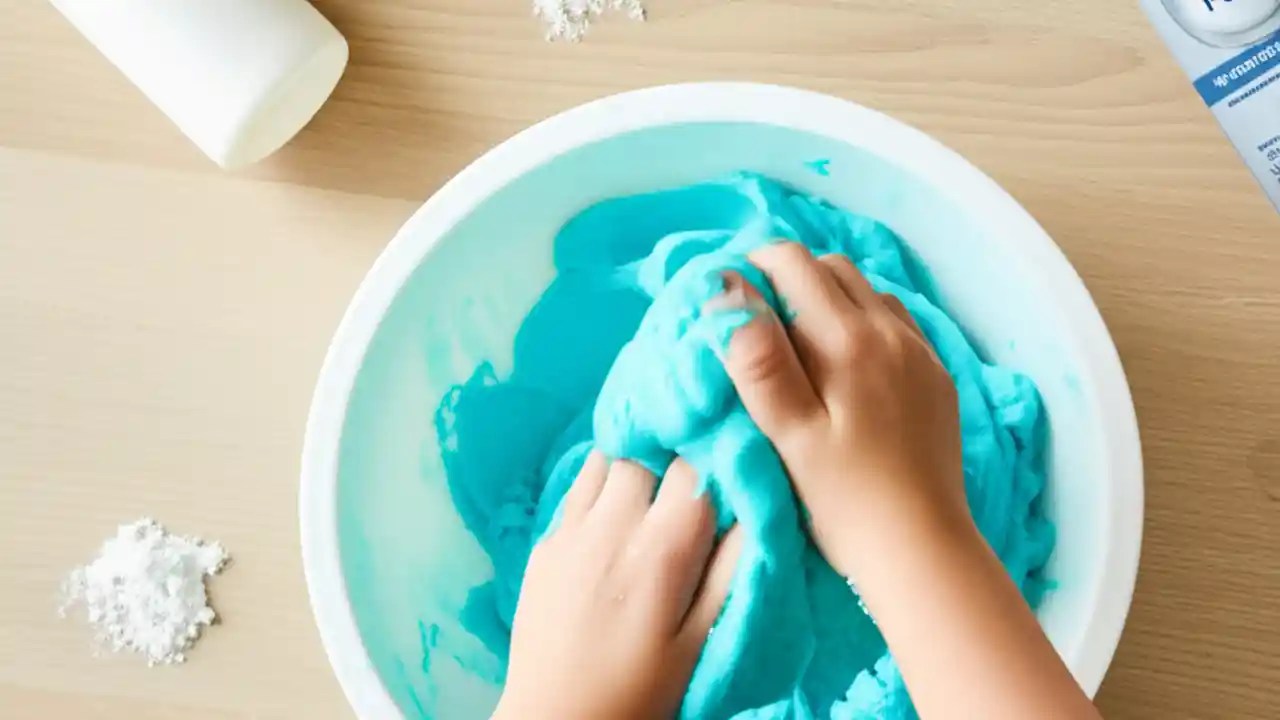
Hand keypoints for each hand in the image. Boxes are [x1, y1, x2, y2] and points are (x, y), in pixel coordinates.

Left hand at [495, 453, 742, 719]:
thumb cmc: (641, 690)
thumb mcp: (701, 639)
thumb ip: (730, 570)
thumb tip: (754, 509)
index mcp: (662, 548)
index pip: (696, 464)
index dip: (715, 452)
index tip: (730, 456)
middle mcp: (613, 525)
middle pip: (648, 449)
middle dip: (673, 451)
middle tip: (690, 471)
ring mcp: (571, 530)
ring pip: (607, 457)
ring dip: (635, 460)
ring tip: (652, 484)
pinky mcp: (543, 543)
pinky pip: (577, 488)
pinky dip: (600, 482)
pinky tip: (615, 508)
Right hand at [721, 243, 1099, 718]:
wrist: (921, 547)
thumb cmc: (842, 499)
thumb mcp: (787, 432)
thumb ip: (758, 359)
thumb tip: (727, 290)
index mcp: (848, 340)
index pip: (795, 264)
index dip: (755, 266)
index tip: (733, 295)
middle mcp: (890, 331)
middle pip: (833, 267)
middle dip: (791, 276)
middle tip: (760, 319)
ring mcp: (920, 352)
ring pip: (867, 290)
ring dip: (829, 296)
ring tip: (801, 342)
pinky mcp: (937, 377)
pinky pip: (896, 322)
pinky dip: (864, 321)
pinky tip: (848, 363)